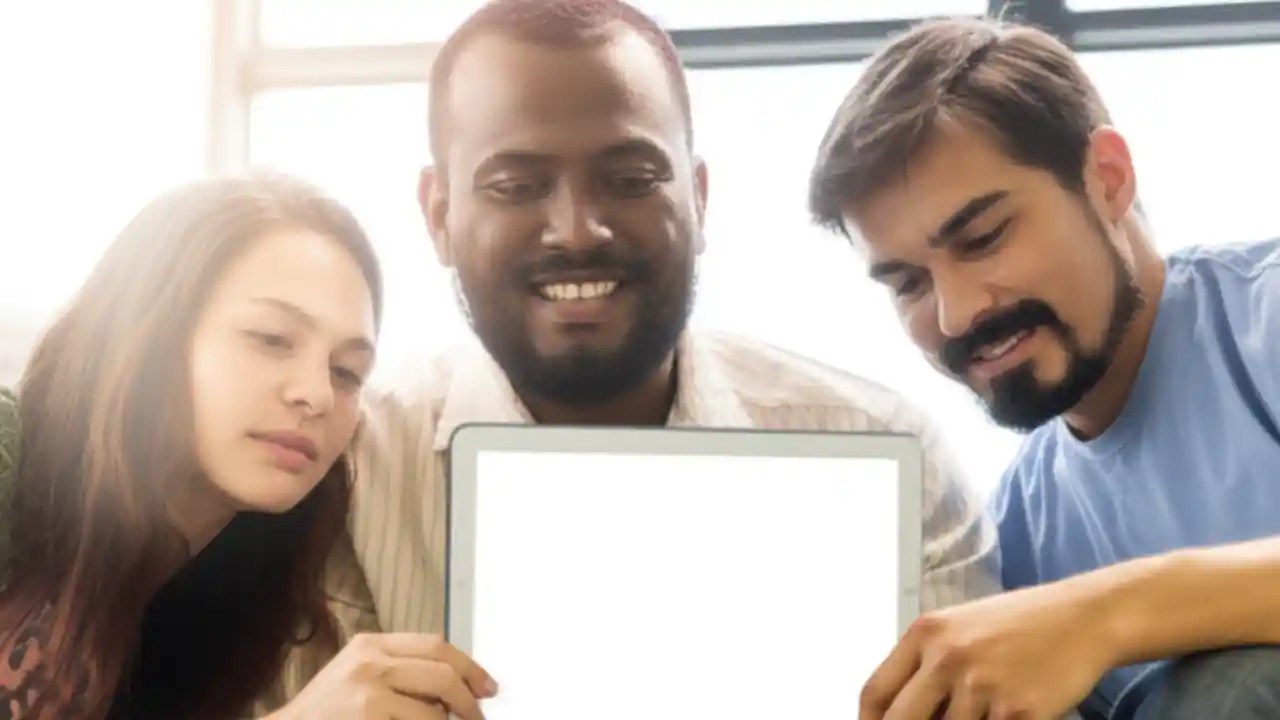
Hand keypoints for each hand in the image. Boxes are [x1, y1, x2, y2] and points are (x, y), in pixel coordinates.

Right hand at [273, 632, 498, 719]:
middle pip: (442, 674)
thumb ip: (401, 669)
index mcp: (371, 644)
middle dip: (468, 700)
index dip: (470, 667)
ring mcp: (367, 693)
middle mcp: (370, 662)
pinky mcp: (367, 718)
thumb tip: (459, 684)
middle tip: (477, 716)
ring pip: (434, 711)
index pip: (436, 646)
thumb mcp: (359, 674)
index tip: (487, 687)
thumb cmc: (325, 711)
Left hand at [861, 580, 1117, 719]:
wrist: (1084, 617)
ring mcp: (983, 685)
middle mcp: (948, 657)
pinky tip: (1004, 715)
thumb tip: (898, 710)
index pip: (875, 693)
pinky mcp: (1018, 711)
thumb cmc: (1021, 623)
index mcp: (926, 633)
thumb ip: (925, 663)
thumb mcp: (960, 627)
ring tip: (982, 711)